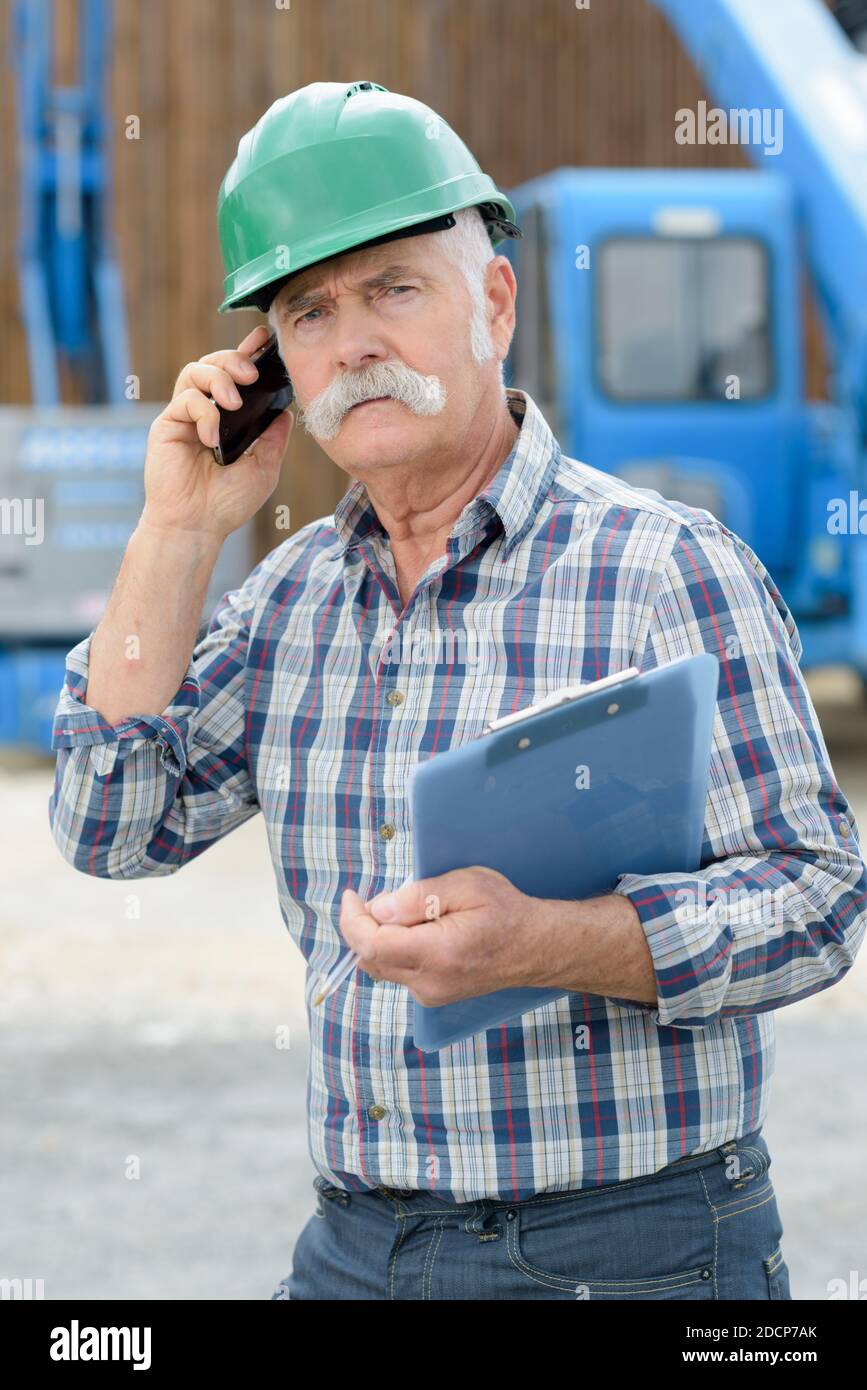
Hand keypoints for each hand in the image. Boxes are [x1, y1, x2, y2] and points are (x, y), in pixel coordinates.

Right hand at [141, 323, 293, 540]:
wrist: (197, 526)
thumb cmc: (227, 502)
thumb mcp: (263, 468)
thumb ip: (273, 438)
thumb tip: (286, 412)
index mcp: (229, 418)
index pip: (236, 376)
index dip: (248, 352)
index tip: (264, 338)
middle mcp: (205, 411)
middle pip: (214, 363)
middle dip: (234, 359)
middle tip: (251, 373)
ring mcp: (184, 416)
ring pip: (195, 371)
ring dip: (218, 378)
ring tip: (234, 401)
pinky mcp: (167, 425)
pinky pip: (185, 399)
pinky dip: (204, 411)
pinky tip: (212, 436)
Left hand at [338, 867, 549, 1006]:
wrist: (534, 947)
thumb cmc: (505, 911)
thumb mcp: (464, 885)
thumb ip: (417, 896)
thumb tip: (378, 909)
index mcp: (438, 953)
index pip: (372, 946)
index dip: (353, 920)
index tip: (352, 896)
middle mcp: (429, 983)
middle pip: (370, 958)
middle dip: (364, 926)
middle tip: (383, 898)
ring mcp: (430, 995)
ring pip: (381, 966)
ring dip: (379, 937)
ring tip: (409, 913)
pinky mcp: (431, 996)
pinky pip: (396, 972)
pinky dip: (393, 949)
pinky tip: (417, 931)